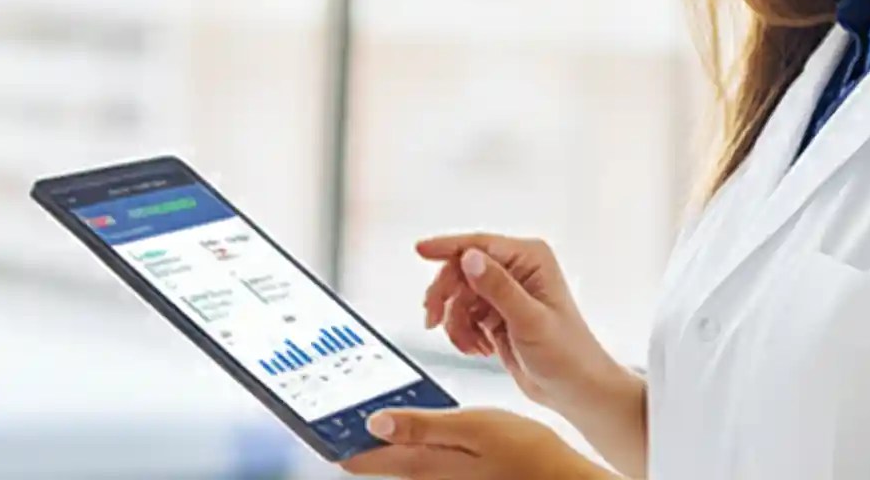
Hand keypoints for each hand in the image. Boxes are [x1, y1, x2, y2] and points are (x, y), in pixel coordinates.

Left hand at [339, 408, 616, 479]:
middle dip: (350, 430)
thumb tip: (373, 422)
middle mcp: (424, 476)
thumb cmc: (524, 451)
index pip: (360, 459)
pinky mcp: (453, 473)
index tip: (310, 416)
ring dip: (375, 430)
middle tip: (330, 399)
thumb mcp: (473, 428)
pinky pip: (415, 454)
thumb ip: (423, 426)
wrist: (559, 479)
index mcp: (423, 465)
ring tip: (361, 398)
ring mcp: (439, 477)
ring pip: (392, 454)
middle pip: (372, 457)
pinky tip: (407, 412)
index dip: (332, 438)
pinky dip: (403, 433)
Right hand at [419, 233, 621, 414]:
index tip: (420, 250)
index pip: (479, 244)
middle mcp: (517, 270)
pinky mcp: (497, 314)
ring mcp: (506, 293)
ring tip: (469, 345)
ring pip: (458, 296)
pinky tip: (477, 349)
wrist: (574, 389)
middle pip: (461, 270)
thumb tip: (471, 258)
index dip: (447, 248)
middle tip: (433, 320)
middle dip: (445, 296)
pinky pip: (463, 315)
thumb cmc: (567, 354)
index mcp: (531, 259)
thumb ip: (498, 288)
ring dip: (455, 322)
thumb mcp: (529, 320)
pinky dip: (463, 333)